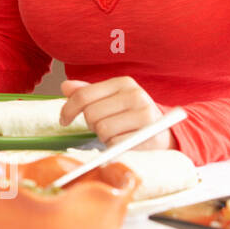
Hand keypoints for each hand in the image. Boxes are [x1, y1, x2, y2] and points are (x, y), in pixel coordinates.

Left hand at [59, 77, 173, 149]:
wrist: (165, 131)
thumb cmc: (131, 115)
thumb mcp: (110, 100)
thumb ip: (88, 93)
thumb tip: (65, 86)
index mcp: (123, 83)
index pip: (83, 95)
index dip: (68, 110)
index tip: (64, 120)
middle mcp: (136, 95)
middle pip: (91, 114)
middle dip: (91, 125)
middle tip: (102, 127)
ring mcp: (145, 114)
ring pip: (102, 129)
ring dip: (103, 137)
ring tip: (116, 134)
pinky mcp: (150, 134)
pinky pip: (116, 143)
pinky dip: (114, 146)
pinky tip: (124, 141)